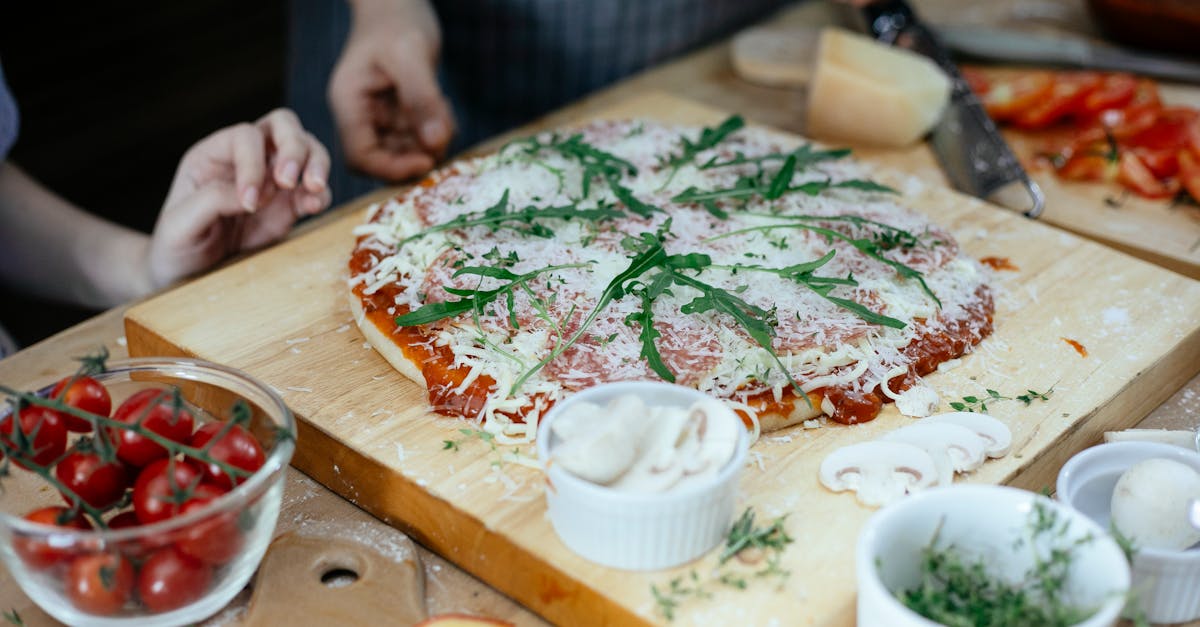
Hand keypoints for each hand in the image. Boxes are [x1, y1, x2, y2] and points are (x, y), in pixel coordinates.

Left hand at [146, 108, 330, 288]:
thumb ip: (211, 201)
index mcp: (213, 154)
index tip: (249, 202)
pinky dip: (321, 194)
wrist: (190, 275)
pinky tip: (314, 206)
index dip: (253, 163)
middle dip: (294, 147)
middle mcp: (246, 159)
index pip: (244, 137)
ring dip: (316, 163)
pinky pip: (315, 189)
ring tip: (313, 188)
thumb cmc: (177, 246)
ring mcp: (272, 180)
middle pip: (283, 126)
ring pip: (307, 148)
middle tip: (289, 180)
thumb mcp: (179, 225)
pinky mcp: (289, 206)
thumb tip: (251, 193)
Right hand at [328, 1, 453, 180]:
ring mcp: (380, 117)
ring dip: (430, 145)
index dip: (391, 169)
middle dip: (415, 156)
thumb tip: (435, 145)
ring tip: (444, 112)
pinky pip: (418, 139)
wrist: (398, 5)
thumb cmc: (398, 22)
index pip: (360, 157)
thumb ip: (422, 99)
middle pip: (383, 161)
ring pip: (405, 153)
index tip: (426, 161)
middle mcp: (360, 116)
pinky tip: (443, 108)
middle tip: (443, 135)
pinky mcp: (399, 116)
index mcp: (349, 103)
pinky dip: (437, 133)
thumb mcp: (411, 55)